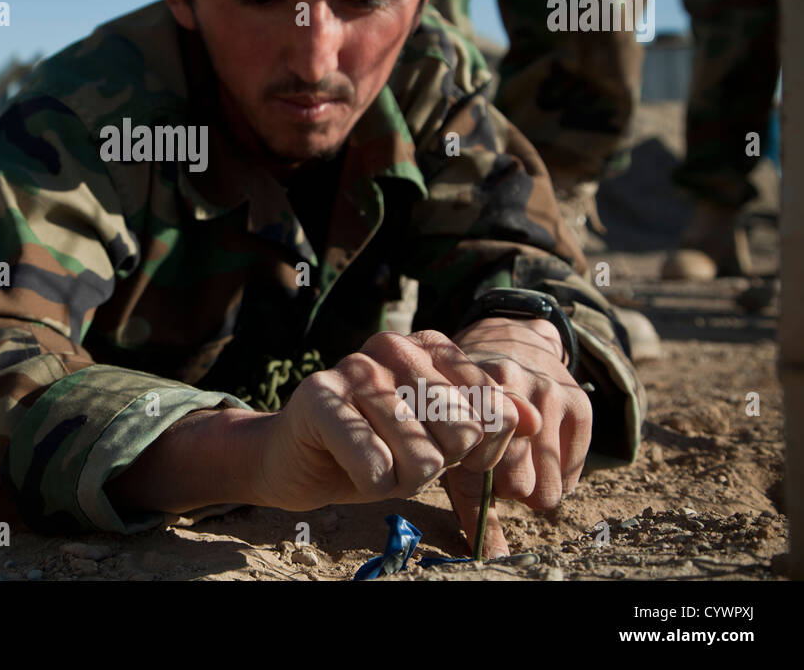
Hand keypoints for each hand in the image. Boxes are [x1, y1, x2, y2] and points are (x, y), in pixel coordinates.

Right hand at [250, 329, 519, 511]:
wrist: (297, 460)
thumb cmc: (376, 447)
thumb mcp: (440, 438)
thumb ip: (489, 423)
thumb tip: (533, 417)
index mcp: (430, 346)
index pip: (492, 408)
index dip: (477, 449)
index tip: (443, 451)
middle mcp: (395, 345)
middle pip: (461, 433)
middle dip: (436, 465)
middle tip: (398, 456)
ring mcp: (355, 366)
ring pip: (421, 457)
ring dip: (399, 479)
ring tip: (370, 460)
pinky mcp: (318, 395)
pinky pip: (375, 465)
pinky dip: (370, 484)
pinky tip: (349, 466)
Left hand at [442, 316, 591, 557]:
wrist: (511, 341)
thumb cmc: (472, 403)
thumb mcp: (456, 433)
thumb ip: (469, 496)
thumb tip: (491, 557)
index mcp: (465, 391)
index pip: (476, 469)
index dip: (475, 473)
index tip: (469, 458)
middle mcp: (507, 385)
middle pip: (516, 486)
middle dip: (506, 484)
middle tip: (496, 461)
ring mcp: (548, 391)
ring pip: (547, 489)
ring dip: (532, 484)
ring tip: (518, 458)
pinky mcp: (580, 403)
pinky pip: (572, 474)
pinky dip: (557, 475)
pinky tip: (541, 452)